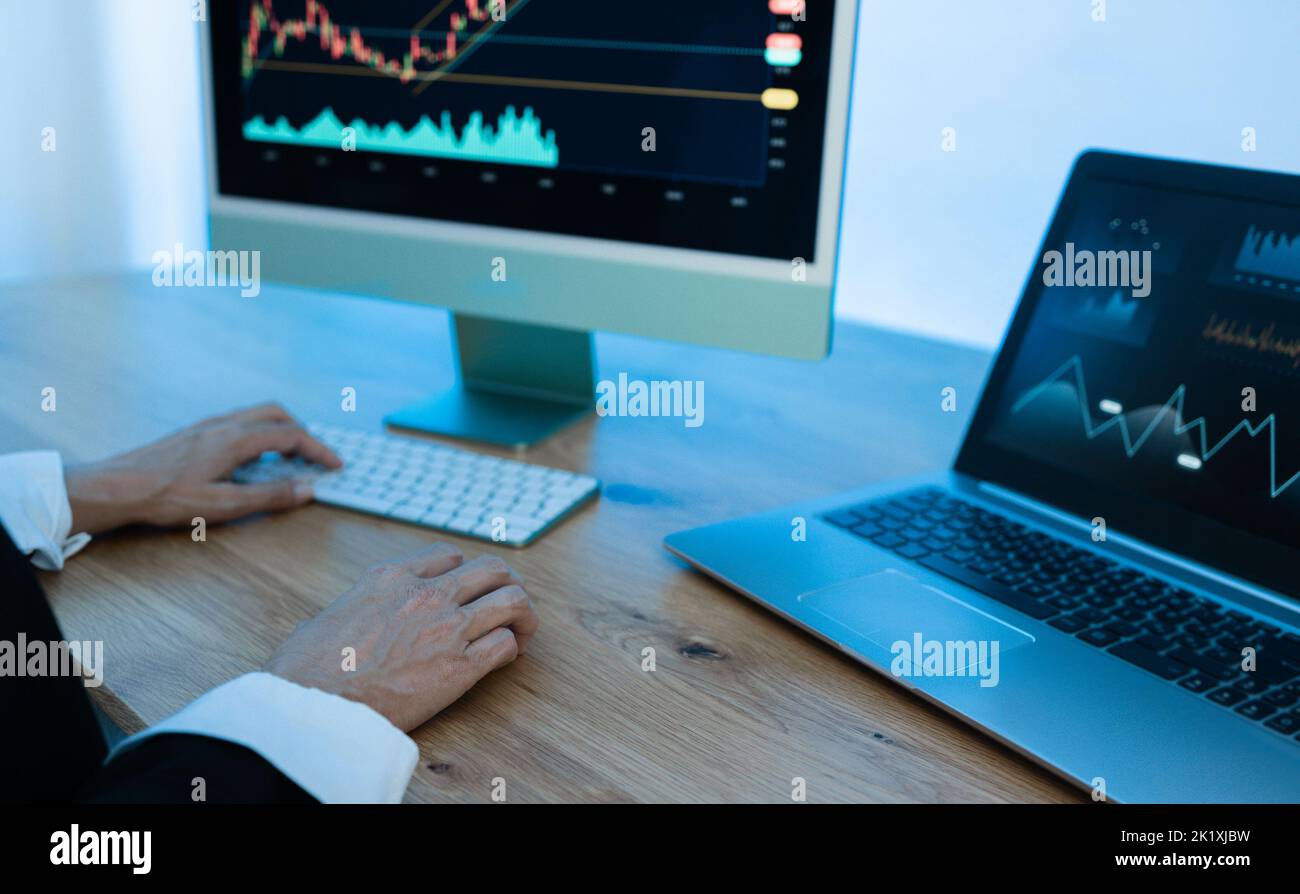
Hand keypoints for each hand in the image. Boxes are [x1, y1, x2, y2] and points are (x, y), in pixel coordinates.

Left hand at [64, 403, 341, 534]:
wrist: (117, 485)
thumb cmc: (165, 496)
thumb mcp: (224, 504)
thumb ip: (269, 496)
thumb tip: (307, 489)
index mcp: (237, 439)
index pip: (292, 436)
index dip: (319, 450)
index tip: (335, 465)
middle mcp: (225, 424)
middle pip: (278, 415)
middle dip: (304, 432)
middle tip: (317, 456)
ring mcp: (208, 425)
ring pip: (257, 414)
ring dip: (281, 430)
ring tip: (290, 456)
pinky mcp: (195, 432)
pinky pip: (239, 421)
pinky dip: (260, 432)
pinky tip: (252, 456)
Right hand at [263, 543, 537, 731]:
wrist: (315, 704)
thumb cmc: (309, 667)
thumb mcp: (333, 612)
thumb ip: (361, 602)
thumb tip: (360, 615)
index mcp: (392, 576)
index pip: (450, 555)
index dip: (465, 571)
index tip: (468, 589)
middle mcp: (426, 594)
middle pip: (493, 568)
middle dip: (508, 584)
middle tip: (509, 605)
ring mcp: (447, 628)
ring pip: (513, 600)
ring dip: (523, 615)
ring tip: (521, 632)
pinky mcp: (460, 667)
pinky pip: (506, 644)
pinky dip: (512, 649)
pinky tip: (504, 660)